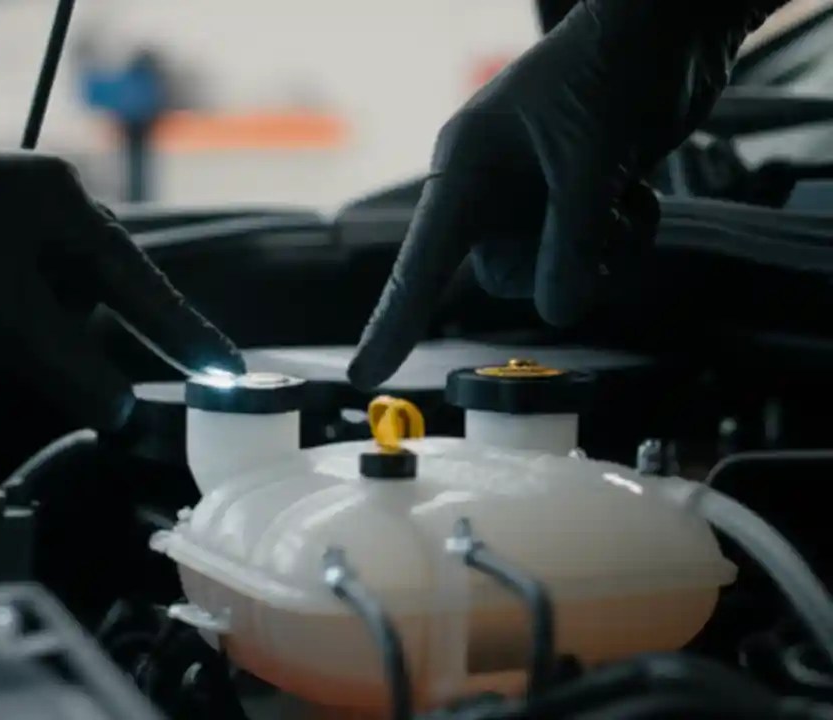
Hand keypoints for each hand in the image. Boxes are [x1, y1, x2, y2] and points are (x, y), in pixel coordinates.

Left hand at [0, 84, 243, 429]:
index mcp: (65, 205)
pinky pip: (2, 297)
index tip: (229, 373)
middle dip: (73, 344)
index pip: (144, 286)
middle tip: (67, 381)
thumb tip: (120, 409)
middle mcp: (40, 206)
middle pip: (90, 299)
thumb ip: (69, 366)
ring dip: (22, 338)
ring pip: (41, 304)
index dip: (187, 337)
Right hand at [347, 0, 782, 389]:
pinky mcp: (573, 199)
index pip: (421, 259)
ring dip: (598, 251)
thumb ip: (570, 240)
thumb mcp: (591, 158)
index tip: (366, 372)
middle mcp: (489, 185)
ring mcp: (532, 194)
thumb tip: (558, 309)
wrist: (671, 31)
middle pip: (501, 274)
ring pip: (547, 271)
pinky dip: (619, 237)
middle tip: (600, 220)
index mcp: (466, 164)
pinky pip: (583, 255)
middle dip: (555, 264)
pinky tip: (637, 192)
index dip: (392, 321)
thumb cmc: (614, 66)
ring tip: (626, 199)